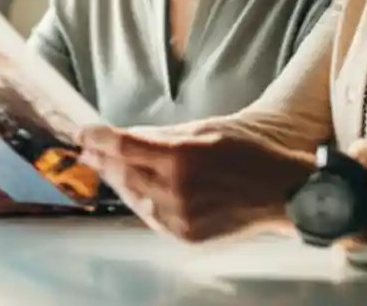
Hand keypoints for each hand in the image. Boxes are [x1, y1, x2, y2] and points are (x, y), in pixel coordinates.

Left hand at [77, 126, 314, 241]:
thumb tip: (127, 136)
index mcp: (182, 159)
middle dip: (103, 160)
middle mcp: (176, 192)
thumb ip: (162, 135)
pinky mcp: (185, 235)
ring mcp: (180, 218)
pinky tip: (136, 188)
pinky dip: (140, 200)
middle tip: (89, 150)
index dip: (98, 139)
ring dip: (119, 180)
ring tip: (109, 167)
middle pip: (123, 174)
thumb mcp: (206, 129)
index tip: (83, 133)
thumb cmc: (250, 153)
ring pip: (132, 197)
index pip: (124, 148)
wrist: (283, 191)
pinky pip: (150, 216)